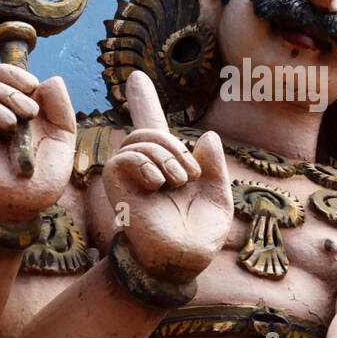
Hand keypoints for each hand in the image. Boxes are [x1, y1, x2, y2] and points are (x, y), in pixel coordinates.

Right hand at [0, 63, 77, 224]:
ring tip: (11, 125)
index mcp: (13, 105)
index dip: (17, 74)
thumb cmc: (43, 172)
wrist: (27, 201)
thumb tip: (51, 79)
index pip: (6, 73)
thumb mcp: (61, 136)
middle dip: (12, 91)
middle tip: (29, 113)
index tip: (32, 88)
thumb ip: (60, 107)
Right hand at [102, 71, 231, 281]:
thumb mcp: (218, 196)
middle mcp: (145, 166)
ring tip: (178, 182)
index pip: (152, 124)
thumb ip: (214, 167)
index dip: (144, 100)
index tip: (136, 77)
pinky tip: (158, 184)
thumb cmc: (199, 234)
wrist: (182, 260)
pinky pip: (125, 156)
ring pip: (139, 138)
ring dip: (167, 156)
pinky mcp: (117, 186)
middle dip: (174, 144)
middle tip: (188, 173)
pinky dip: (147, 164)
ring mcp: (130, 176)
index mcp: (168, 165)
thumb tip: (207, 136)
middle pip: (150, 128)